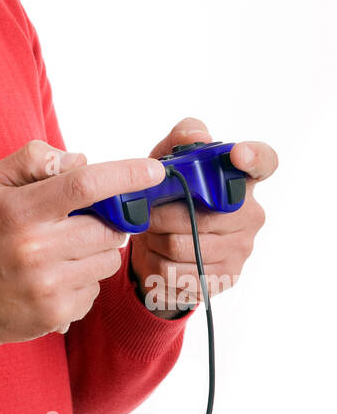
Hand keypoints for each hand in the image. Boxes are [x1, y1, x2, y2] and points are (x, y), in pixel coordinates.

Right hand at [0, 140, 166, 357]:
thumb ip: (35, 158)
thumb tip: (82, 160)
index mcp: (21, 211)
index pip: (84, 185)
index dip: (125, 175)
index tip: (154, 170)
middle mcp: (35, 248)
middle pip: (108, 229)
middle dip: (107, 224)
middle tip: (82, 224)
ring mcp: (47, 284)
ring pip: (109, 260)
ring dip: (97, 253)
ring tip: (64, 253)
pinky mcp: (58, 312)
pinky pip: (97, 289)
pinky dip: (85, 281)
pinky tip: (57, 279)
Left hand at [128, 117, 277, 315]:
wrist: (158, 249)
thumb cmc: (167, 198)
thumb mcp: (167, 162)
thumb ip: (181, 138)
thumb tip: (198, 135)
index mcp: (241, 181)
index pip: (264, 162)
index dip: (254, 157)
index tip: (237, 154)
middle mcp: (251, 215)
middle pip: (200, 215)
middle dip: (162, 215)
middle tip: (148, 213)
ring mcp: (241, 249)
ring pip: (182, 245)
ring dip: (154, 240)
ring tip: (151, 234)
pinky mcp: (224, 278)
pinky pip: (176, 271)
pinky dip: (155, 263)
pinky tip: (157, 256)